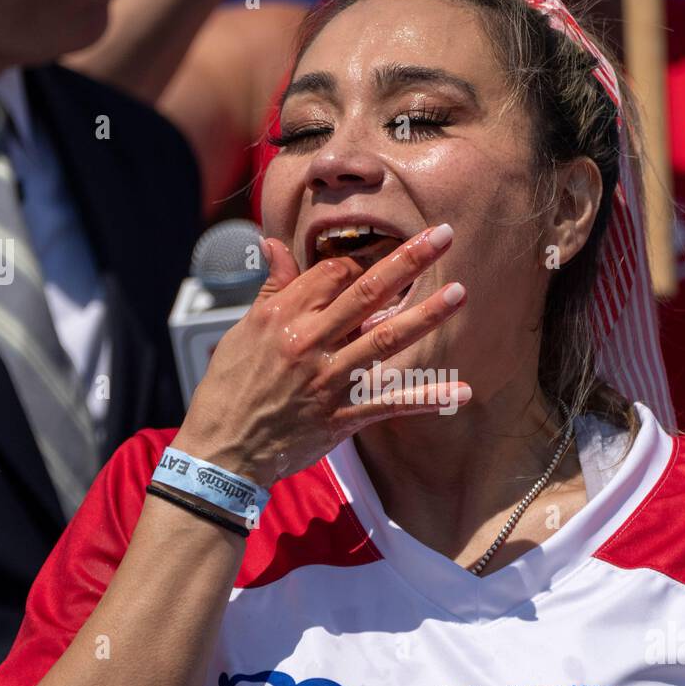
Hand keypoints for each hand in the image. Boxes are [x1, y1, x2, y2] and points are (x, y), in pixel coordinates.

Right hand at [174, 225, 469, 487]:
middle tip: (443, 235)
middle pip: (366, 292)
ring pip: (385, 340)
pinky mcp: (341, 416)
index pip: (333, 273)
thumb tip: (275, 245)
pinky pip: (390, 403)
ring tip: (460, 293)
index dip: (363, 260)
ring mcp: (328, 380)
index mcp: (283, 316)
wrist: (223, 450)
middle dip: (407, 261)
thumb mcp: (245, 331)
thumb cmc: (231, 387)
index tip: (388, 252)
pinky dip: (427, 398)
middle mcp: (309, 342)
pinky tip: (461, 392)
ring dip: (426, 316)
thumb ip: (272, 289)